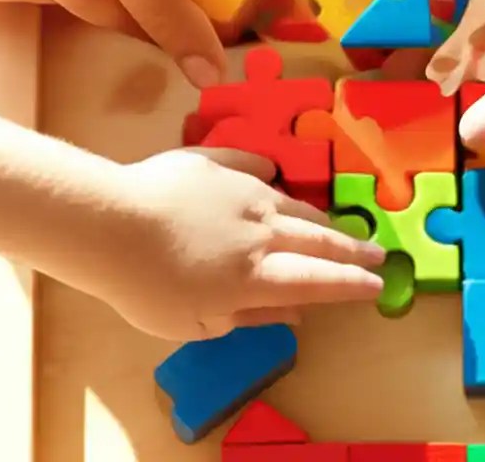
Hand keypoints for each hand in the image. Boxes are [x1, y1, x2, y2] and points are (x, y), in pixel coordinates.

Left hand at [50, 148, 384, 340]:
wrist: (107, 223)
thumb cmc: (144, 287)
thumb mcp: (194, 323)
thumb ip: (248, 316)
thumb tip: (293, 312)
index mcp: (256, 276)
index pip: (318, 281)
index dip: (351, 284)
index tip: (378, 284)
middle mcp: (260, 230)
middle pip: (316, 239)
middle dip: (351, 248)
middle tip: (377, 251)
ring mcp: (240, 190)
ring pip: (290, 203)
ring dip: (317, 215)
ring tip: (333, 222)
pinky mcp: (214, 161)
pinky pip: (252, 165)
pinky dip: (268, 173)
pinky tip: (274, 173)